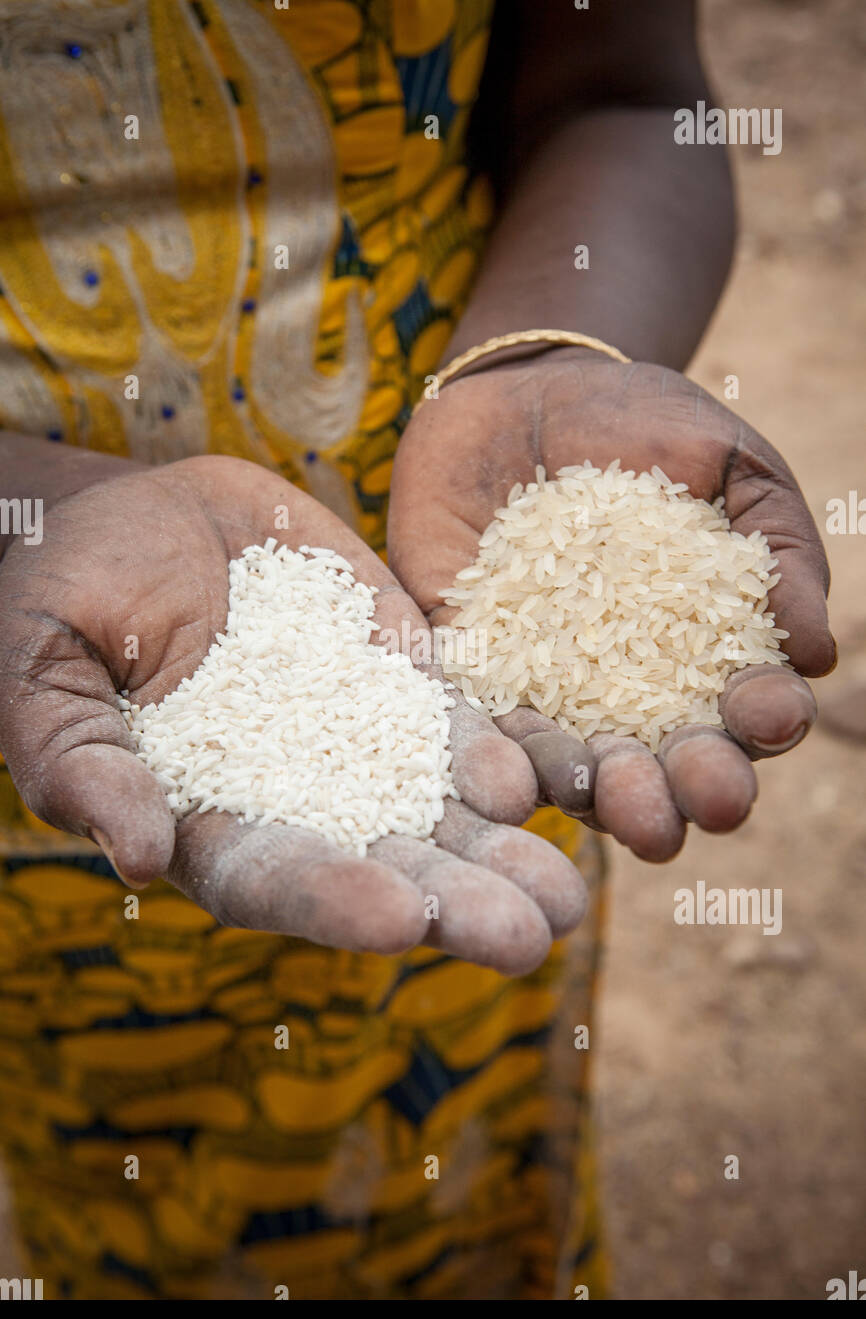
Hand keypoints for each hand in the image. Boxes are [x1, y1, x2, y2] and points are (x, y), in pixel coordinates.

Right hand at [0, 453, 586, 973]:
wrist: (140, 518)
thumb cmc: (65, 598)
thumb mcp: (45, 673)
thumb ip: (81, 761)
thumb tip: (135, 855)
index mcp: (206, 819)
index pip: (272, 878)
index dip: (333, 899)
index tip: (401, 918)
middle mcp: (295, 800)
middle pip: (383, 863)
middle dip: (455, 902)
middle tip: (533, 936)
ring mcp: (356, 741)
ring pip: (440, 810)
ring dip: (504, 851)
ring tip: (571, 895)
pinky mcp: (399, 679)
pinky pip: (457, 721)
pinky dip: (498, 750)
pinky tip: (537, 779)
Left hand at [388, 349, 834, 861]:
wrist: (525, 387)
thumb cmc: (645, 425)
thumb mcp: (731, 466)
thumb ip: (781, 551)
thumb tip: (819, 656)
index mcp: (706, 656)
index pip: (746, 713)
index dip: (767, 721)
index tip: (771, 711)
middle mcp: (630, 694)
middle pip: (666, 768)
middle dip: (690, 791)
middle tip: (705, 798)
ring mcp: (547, 689)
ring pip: (577, 769)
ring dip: (603, 798)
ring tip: (619, 799)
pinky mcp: (469, 671)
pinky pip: (480, 726)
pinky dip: (500, 752)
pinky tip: (519, 767)